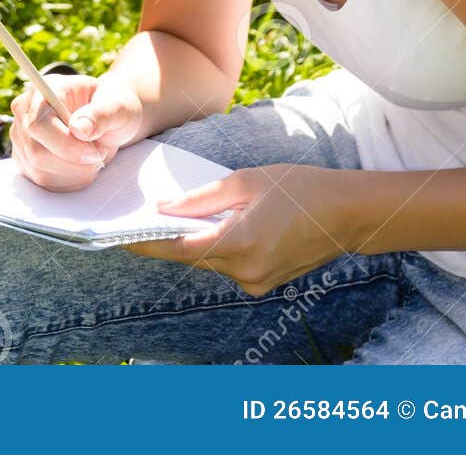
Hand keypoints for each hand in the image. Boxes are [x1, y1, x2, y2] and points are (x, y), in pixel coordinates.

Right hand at [9, 71, 143, 191]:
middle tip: (98, 155)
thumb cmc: (112, 105)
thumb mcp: (117, 104)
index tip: (94, 153)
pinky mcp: (25, 159)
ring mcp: (22, 137)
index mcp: (46, 89)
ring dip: (73, 173)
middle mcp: (26, 111)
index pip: (39, 124)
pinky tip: (82, 167)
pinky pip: (43, 181)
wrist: (108, 116)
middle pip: (37, 152)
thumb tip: (79, 128)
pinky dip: (68, 181)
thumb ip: (100, 114)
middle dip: (73, 163)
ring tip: (92, 157)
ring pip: (40, 171)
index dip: (65, 145)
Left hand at [127, 163, 357, 296]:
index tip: (119, 237)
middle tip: (140, 219)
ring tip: (180, 215)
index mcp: (240, 242)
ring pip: (210, 260)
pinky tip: (218, 226)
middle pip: (193, 255)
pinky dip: (218, 247)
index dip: (147, 243)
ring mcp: (256, 282)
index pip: (180, 248)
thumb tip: (164, 207)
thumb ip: (203, 198)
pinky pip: (229, 265)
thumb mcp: (247, 181)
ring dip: (196, 240)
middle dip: (169, 237)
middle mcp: (245, 271)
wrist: (346, 213)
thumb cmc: (299, 188)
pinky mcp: (264, 284)